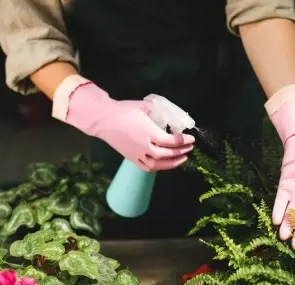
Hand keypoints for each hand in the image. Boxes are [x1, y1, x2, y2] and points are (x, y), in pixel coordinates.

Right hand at [52, 75, 193, 171]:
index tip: (191, 138)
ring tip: (182, 159)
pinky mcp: (131, 158)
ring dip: (172, 163)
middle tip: (189, 148)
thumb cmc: (123, 110)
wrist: (103, 119)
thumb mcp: (144, 106)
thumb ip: (158, 111)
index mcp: (149, 132)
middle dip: (181, 151)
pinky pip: (147, 167)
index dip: (183, 141)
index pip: (170, 141)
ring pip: (158, 164)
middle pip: (167, 154)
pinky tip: (165, 164)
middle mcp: (144, 146)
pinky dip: (158, 167)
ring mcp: (137, 154)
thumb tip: (169, 115)